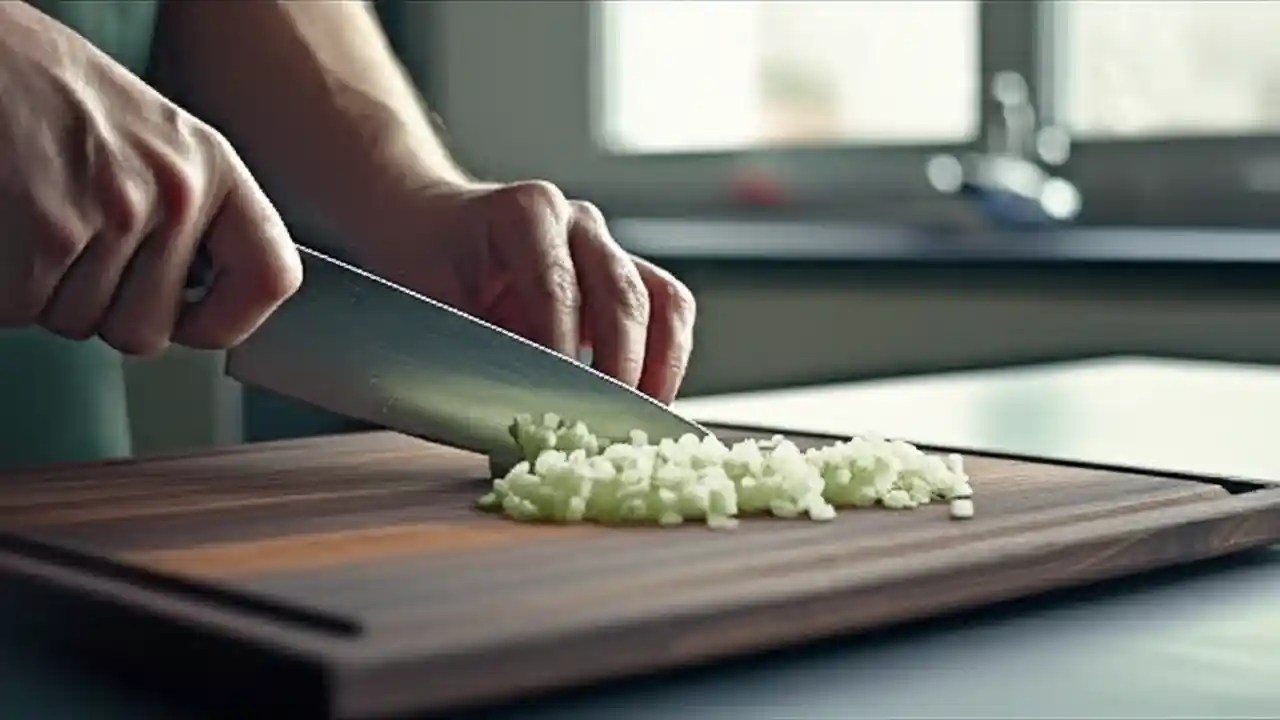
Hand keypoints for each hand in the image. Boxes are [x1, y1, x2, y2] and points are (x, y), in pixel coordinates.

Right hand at [0, 3, 300, 355]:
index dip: (229, 321)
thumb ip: (188, 213)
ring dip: (46, 291)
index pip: (270, 277)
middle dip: (101, 308)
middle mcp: (177, 192)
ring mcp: (115, 214)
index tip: (194, 321)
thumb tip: (201, 298)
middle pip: (148, 330)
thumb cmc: (53, 91)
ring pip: (80, 323)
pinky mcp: (48, 233)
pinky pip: (23, 309)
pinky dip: (5, 284)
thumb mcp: (154, 140)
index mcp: (214, 169)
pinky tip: (9, 227)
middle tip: (74, 247)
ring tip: (35, 219)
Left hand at [355, 180, 697, 403]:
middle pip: (623, 293)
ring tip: (642, 419)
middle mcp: (577, 223)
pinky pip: (666, 312)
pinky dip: (665, 358)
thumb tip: (521, 415)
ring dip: (660, 364)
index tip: (563, 402)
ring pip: (662, 299)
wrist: (422, 224)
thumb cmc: (422, 265)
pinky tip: (646, 400)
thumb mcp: (430, 307)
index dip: (563, 351)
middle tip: (608, 423)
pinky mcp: (623, 276)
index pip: (558, 287)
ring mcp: (606, 247)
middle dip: (621, 366)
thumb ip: (477, 353)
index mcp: (526, 214)